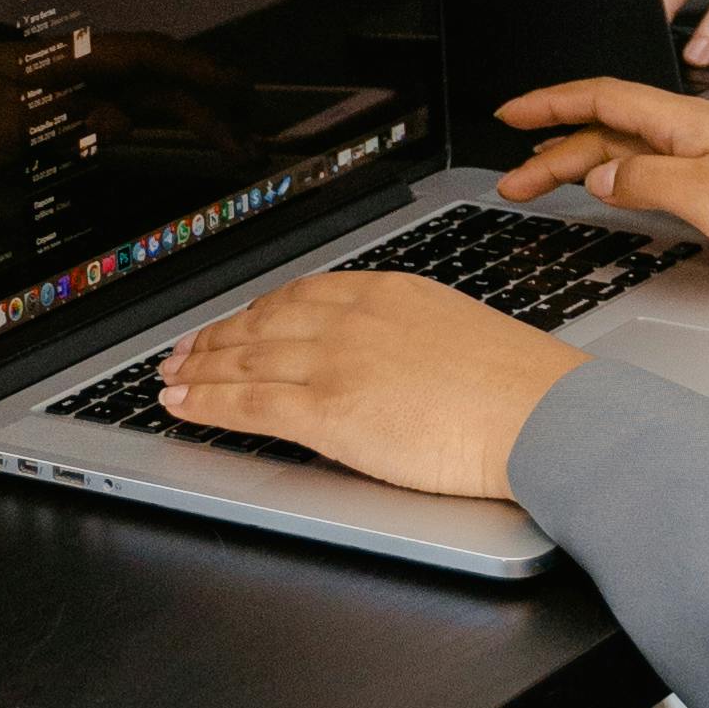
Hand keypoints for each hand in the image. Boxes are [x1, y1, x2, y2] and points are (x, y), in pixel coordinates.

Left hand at [157, 267, 576, 501]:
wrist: (539, 415)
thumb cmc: (519, 387)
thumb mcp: (456, 333)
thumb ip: (410, 337)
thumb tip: (394, 359)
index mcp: (387, 292)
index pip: (301, 294)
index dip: (257, 311)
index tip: (235, 322)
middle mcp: (352, 317)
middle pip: (262, 322)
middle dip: (215, 338)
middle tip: (183, 350)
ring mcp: (335, 361)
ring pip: (244, 359)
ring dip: (198, 369)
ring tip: (169, 377)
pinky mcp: (327, 410)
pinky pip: (248, 403)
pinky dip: (207, 403)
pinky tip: (182, 405)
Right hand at [495, 79, 708, 270]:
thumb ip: (648, 182)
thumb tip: (602, 173)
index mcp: (684, 121)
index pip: (599, 99)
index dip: (549, 106)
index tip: (509, 116)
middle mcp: (698, 129)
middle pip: (609, 128)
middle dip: (553, 150)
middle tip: (512, 179)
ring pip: (635, 150)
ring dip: (588, 165)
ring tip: (551, 186)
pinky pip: (663, 168)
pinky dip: (629, 177)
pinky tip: (627, 190)